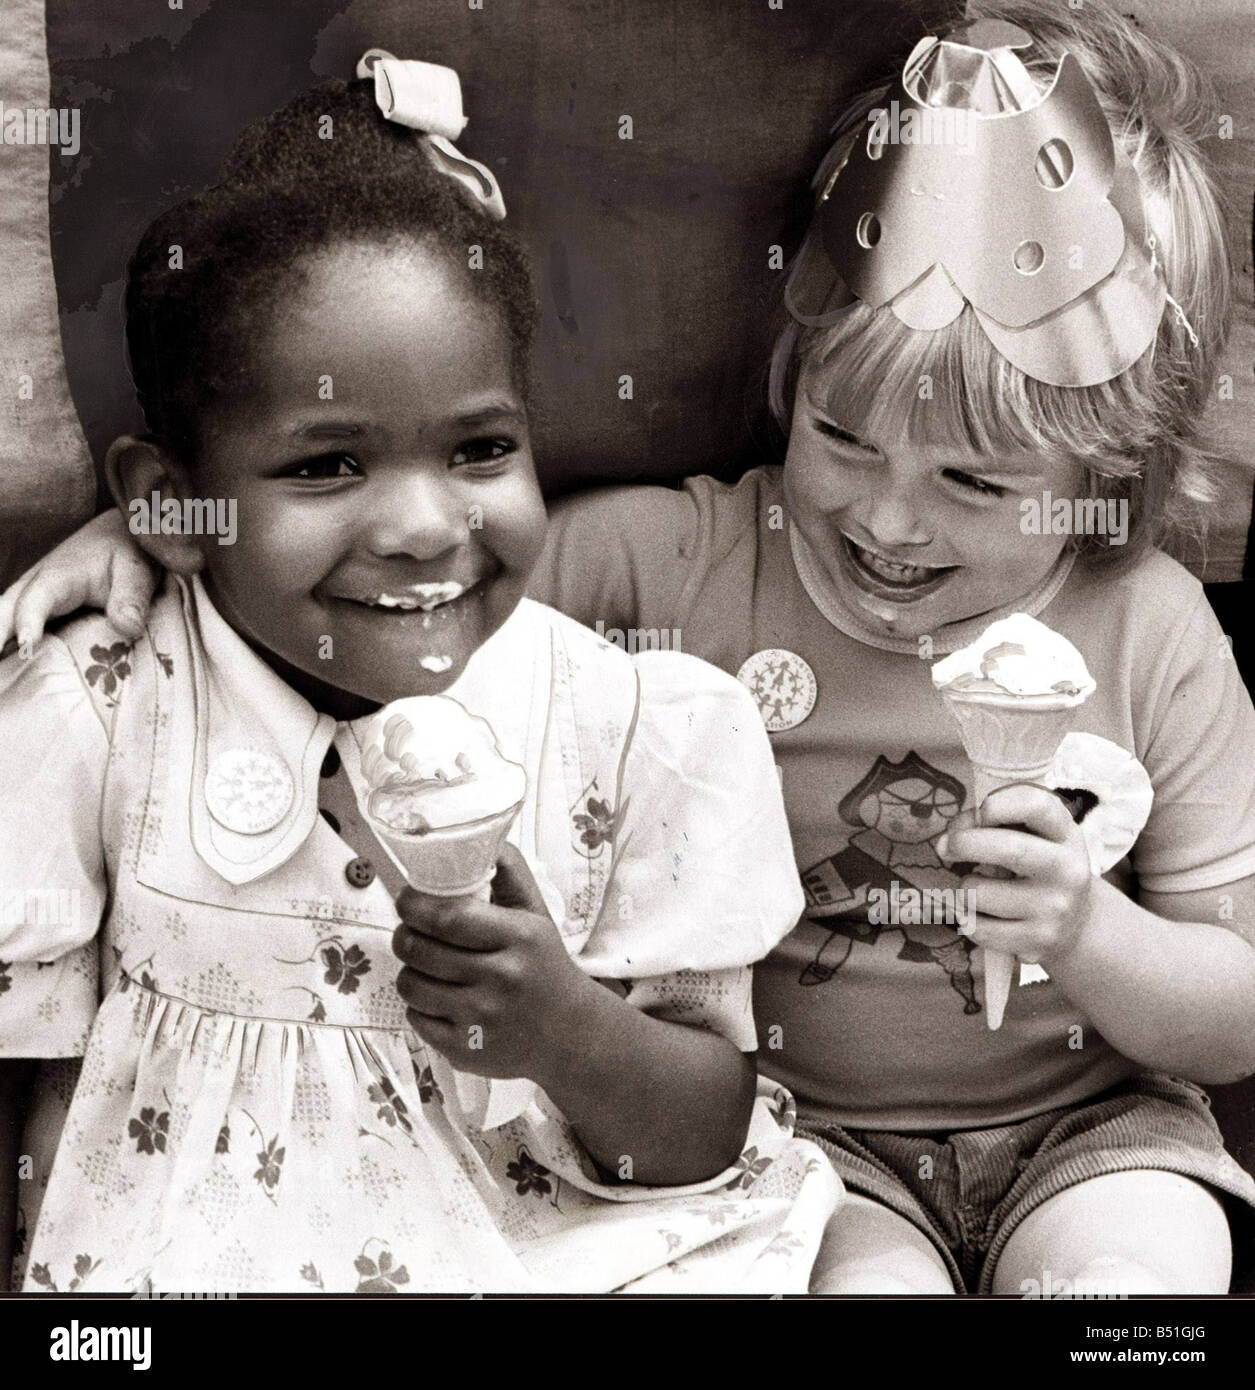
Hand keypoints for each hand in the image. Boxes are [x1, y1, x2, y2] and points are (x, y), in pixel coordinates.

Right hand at [0, 509, 156, 651]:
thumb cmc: (127, 553)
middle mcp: (35, 586)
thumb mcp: (137, 571)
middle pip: (4, 611)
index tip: (26, 644)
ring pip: (1, 618)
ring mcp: (30, 598)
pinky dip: (3, 643)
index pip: (38, 598)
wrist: (117, 535)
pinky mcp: (35, 609)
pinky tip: (5, 671)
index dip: (29, 620)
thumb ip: (131, 599)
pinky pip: (10, 626)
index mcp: (60, 576)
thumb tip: (127, 628)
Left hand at [392, 844, 598, 1082]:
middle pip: (421, 950)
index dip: (413, 905)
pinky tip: (439, 997)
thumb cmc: (544, 964)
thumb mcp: (536, 914)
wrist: (569, 1034)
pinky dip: (419, 1005)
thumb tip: (479, 836)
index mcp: (519, 938)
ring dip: (409, 970)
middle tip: (410, 930)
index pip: (448, 918)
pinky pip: (415, 1019)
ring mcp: (481, 1019)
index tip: (407, 899)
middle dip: (404, 935)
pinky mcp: (465, 1051)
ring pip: (411, 985)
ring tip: (425, 964)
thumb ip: (509, 871)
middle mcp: (501, 979)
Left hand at [938, 782, 1094, 966]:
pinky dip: (968, 919)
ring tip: (975, 888)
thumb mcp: (1036, 837)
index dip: (998, 804)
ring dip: (964, 887)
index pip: (1035, 806)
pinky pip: (979, 927)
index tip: (979, 814)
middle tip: (944, 846)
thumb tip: (951, 836)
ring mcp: (1054, 909)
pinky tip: (981, 915)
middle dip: (964, 843)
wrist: (1077, 924)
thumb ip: (998, 823)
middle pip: (1010, 849)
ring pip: (980, 892)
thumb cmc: (1039, 868)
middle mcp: (1066, 870)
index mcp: (1065, 834)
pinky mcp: (1038, 940)